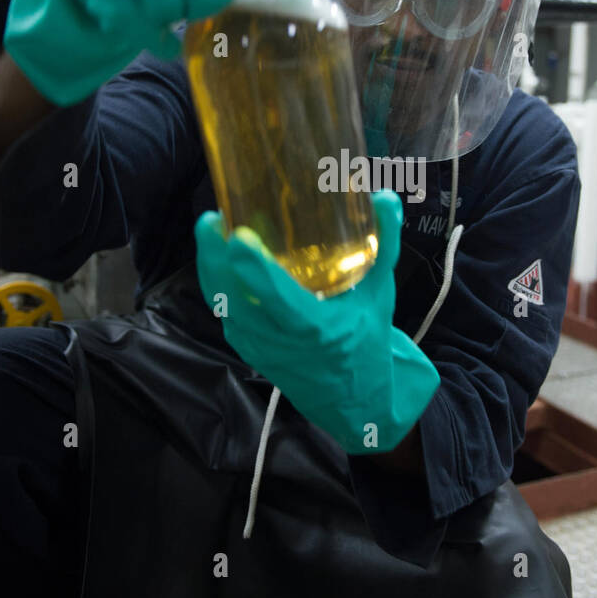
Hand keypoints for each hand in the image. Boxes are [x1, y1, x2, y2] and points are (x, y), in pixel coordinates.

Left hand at [194, 190, 439, 453]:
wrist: (354, 400)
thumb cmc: (368, 341)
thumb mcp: (381, 294)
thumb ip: (385, 245)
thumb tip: (384, 197)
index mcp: (316, 327)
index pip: (276, 297)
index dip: (253, 267)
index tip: (239, 235)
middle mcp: (281, 340)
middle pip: (234, 296)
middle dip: (215, 258)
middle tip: (212, 219)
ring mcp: (259, 347)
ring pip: (223, 303)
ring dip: (211, 266)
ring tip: (212, 228)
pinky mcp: (248, 349)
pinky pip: (226, 312)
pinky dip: (217, 284)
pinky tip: (218, 256)